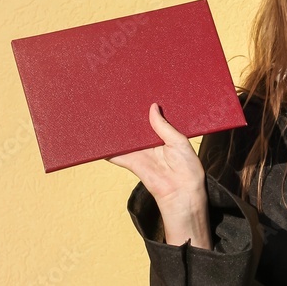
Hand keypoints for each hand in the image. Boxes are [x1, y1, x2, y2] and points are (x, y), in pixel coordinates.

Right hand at [107, 103, 206, 218]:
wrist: (182, 192)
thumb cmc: (188, 168)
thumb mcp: (179, 141)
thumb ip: (163, 126)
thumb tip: (153, 107)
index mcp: (165, 136)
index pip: (152, 119)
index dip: (146, 109)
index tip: (138, 94)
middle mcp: (150, 143)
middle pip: (136, 127)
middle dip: (129, 116)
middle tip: (119, 99)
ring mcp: (140, 152)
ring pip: (125, 138)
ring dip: (116, 129)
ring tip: (106, 112)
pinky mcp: (132, 162)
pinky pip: (116, 154)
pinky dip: (108, 148)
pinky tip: (99, 137)